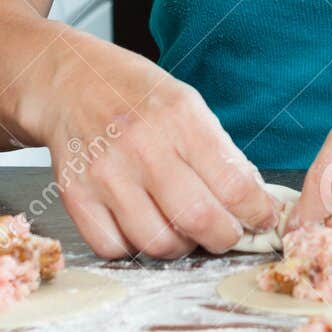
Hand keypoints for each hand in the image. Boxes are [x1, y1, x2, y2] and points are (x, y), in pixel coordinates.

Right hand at [27, 33, 278, 259]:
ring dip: (180, 246)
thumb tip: (255, 202)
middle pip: (199, 221)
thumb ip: (220, 151)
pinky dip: (134, 246)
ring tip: (181, 226)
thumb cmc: (134, 94)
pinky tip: (140, 222)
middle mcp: (143, 146)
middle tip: (225, 231)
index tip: (262, 219)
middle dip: (224, 237)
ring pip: (158, 243)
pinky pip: (115, 249)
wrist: (68, 82)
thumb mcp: (187, 104)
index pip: (235, 184)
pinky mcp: (76, 196)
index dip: (258, 213)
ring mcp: (106, 174)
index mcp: (179, 118)